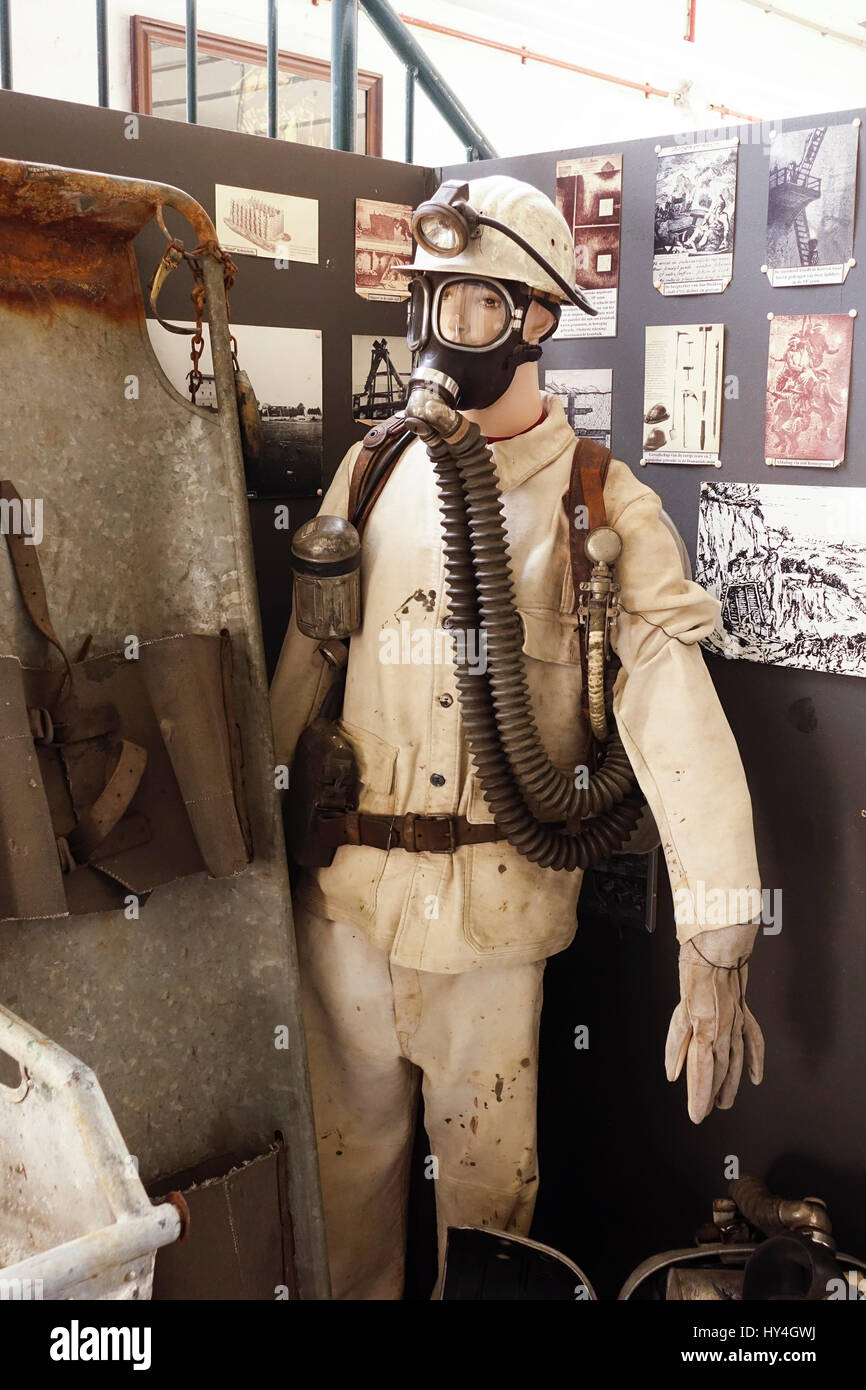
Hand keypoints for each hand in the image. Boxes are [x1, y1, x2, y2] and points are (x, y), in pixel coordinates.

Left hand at [664, 922, 763, 1123]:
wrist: (719, 945)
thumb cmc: (697, 969)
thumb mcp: (679, 1008)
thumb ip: (677, 1042)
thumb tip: (673, 1073)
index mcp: (706, 1028)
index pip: (702, 1071)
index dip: (699, 1095)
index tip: (696, 1114)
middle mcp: (725, 1030)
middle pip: (720, 1070)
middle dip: (712, 1094)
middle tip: (705, 1113)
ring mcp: (737, 1022)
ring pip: (736, 1061)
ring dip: (731, 1084)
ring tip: (725, 1103)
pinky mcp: (743, 1013)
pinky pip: (753, 1041)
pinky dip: (755, 1060)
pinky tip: (755, 1077)